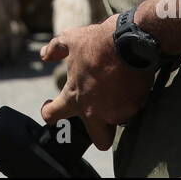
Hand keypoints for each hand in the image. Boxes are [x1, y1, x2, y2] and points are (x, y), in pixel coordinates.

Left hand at [40, 15, 153, 149]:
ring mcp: (117, 111)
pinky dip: (130, 99)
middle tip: (97, 115)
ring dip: (116, 109)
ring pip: (118, 120)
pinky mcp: (136, 105)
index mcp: (75, 97)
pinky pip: (132, 108)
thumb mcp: (71, 39)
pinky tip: (128, 83)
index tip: (50, 106)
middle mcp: (95, 111)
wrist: (131, 40)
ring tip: (116, 88)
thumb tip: (44, 55)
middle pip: (100, 139)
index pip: (52, 115)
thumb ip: (55, 48)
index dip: (48, 111)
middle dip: (98, 130)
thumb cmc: (97, 42)